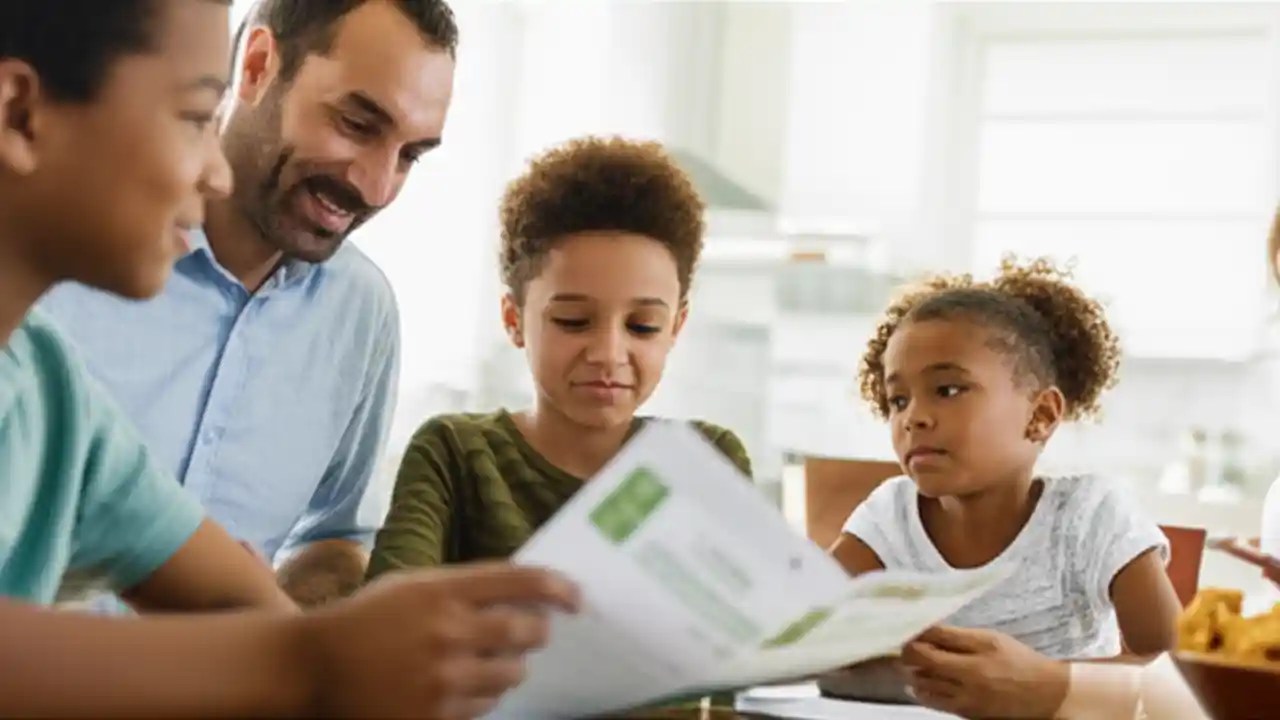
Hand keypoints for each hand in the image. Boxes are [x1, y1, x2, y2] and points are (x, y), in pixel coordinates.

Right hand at [298, 563, 580, 718]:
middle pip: (526, 632)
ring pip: (511, 675)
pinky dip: (481, 696)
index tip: (576, 597)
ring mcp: (443, 678)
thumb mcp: (415, 586)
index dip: (559, 588)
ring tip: (481, 661)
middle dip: (538, 632)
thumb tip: (529, 595)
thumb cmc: (371, 619)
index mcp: (443, 590)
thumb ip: (467, 588)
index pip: (522, 582)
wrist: (315, 667)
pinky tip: (457, 685)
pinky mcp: (435, 715)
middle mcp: (448, 632)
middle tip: (535, 632)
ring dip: (509, 667)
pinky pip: (485, 707)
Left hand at [900, 626, 1067, 718]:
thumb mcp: (989, 640)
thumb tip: (926, 628)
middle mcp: (966, 681)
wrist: (1044, 694)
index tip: (909, 630)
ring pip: (923, 685)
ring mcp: (964, 700)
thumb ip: (956, 636)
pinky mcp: (965, 713)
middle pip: (922, 663)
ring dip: (913, 671)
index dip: (914, 635)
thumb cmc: (1018, 661)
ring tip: (913, 662)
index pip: (930, 644)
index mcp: (973, 659)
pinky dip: (923, 691)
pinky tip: (920, 682)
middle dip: (908, 652)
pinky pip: (934, 703)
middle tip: (907, 645)